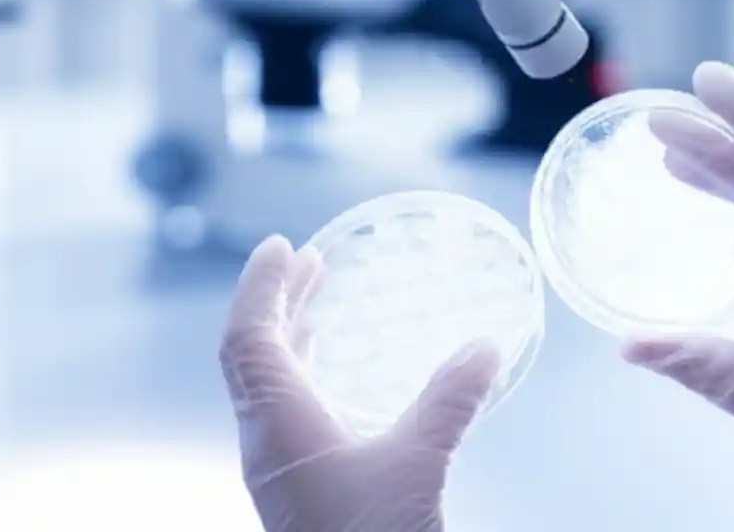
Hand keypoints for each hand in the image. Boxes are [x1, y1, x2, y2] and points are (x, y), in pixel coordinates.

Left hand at [219, 236, 500, 531]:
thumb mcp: (419, 464)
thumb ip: (450, 399)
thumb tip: (486, 343)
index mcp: (276, 424)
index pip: (248, 337)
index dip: (260, 286)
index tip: (282, 246)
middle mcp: (264, 440)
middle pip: (251, 354)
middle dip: (276, 301)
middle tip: (307, 262)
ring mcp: (277, 466)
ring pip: (267, 383)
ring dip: (289, 336)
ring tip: (318, 303)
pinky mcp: (297, 487)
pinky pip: (285, 410)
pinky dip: (304, 374)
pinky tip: (338, 376)